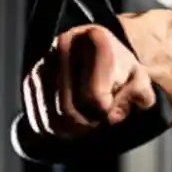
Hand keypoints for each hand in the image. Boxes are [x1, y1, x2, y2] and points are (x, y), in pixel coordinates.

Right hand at [21, 24, 156, 138]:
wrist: (100, 59)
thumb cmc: (122, 72)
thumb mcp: (141, 82)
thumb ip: (137, 96)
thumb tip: (111, 116)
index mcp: (96, 40)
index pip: (94, 96)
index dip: (106, 113)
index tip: (112, 109)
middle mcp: (64, 44)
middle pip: (69, 110)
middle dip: (88, 124)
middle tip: (98, 121)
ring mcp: (43, 61)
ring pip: (52, 117)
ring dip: (71, 131)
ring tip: (86, 123)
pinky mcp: (29, 79)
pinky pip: (36, 118)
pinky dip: (54, 130)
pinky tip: (69, 126)